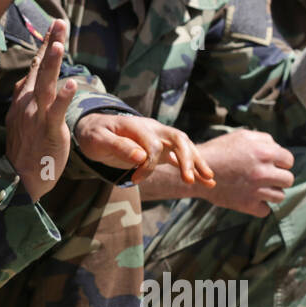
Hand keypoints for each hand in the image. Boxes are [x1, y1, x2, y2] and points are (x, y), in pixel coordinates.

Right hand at [6, 19, 75, 200]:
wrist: (20, 178)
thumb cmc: (25, 150)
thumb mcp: (21, 119)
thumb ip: (24, 99)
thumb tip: (26, 82)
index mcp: (23, 99)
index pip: (35, 67)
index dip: (44, 46)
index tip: (53, 27)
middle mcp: (27, 103)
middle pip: (40, 69)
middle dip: (50, 44)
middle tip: (59, 23)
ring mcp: (36, 116)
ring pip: (45, 85)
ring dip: (51, 64)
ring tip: (58, 45)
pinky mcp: (48, 130)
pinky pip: (56, 112)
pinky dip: (63, 98)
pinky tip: (70, 84)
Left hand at [75, 113, 215, 186]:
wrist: (96, 128)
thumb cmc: (95, 135)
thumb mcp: (98, 140)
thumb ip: (118, 146)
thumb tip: (140, 156)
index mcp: (138, 126)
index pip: (152, 145)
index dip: (147, 165)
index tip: (134, 179)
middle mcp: (153, 129)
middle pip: (178, 139)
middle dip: (186, 159)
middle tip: (188, 180)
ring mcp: (160, 137)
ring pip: (185, 146)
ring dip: (197, 162)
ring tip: (209, 180)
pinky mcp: (162, 148)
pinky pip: (182, 156)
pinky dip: (194, 167)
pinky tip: (207, 180)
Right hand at [198, 129, 293, 216]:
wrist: (195, 171)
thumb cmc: (218, 151)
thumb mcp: (241, 136)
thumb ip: (264, 140)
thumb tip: (279, 150)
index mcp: (264, 152)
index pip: (289, 161)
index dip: (281, 162)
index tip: (271, 164)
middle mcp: (263, 172)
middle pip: (288, 180)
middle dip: (278, 178)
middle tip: (265, 177)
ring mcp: (256, 190)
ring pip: (280, 196)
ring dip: (271, 192)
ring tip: (257, 188)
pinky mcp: (247, 205)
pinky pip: (265, 210)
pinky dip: (259, 206)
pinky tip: (251, 198)